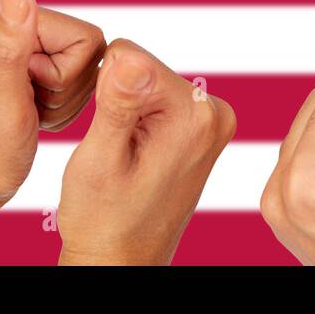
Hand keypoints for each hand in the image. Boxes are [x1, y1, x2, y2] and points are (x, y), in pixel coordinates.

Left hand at [0, 0, 105, 213]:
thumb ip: (10, 45)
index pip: (83, 37)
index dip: (65, 76)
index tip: (26, 94)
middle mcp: (9, 13)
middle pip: (86, 47)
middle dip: (65, 88)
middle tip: (26, 107)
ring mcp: (22, 35)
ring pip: (84, 64)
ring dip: (62, 99)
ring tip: (26, 112)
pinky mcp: (31, 56)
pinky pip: (76, 75)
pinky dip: (60, 103)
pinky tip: (31, 113)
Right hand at [57, 40, 235, 264]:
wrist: (122, 259)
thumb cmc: (105, 219)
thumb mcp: (101, 160)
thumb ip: (118, 104)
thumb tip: (129, 56)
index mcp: (195, 114)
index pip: (128, 54)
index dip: (103, 89)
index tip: (105, 131)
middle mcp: (213, 111)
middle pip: (141, 64)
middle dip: (117, 98)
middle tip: (113, 148)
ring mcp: (210, 119)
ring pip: (144, 77)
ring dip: (124, 108)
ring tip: (123, 153)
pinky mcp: (199, 125)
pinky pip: (154, 95)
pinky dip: (135, 116)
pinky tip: (133, 151)